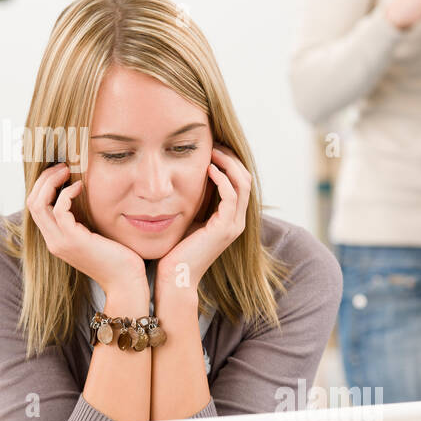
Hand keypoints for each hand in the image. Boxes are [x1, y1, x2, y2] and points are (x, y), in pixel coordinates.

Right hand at [26, 162, 146, 296]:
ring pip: (39, 204)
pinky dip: (67, 193)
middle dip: (44, 179)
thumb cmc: (116, 257)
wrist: (125, 282)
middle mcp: (53, 241)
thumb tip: (80, 193)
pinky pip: (59, 209)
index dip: (42, 185)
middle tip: (61, 165)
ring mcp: (60, 242)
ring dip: (51, 181)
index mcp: (55, 239)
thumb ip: (82, 219)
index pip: (35, 207)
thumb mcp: (93, 233)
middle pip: (32, 202)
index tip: (59, 171)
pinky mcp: (73, 240)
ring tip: (67, 170)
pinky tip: (80, 186)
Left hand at [156, 145, 248, 297]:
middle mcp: (237, 221)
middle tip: (214, 143)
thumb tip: (185, 177)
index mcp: (230, 218)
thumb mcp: (187, 218)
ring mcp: (233, 225)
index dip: (229, 162)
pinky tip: (208, 168)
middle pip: (246, 179)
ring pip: (243, 184)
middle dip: (231, 158)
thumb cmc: (175, 249)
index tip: (212, 147)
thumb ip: (194, 201)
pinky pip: (231, 195)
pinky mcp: (224, 228)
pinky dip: (222, 178)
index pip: (240, 182)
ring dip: (228, 163)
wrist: (175, 277)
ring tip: (212, 150)